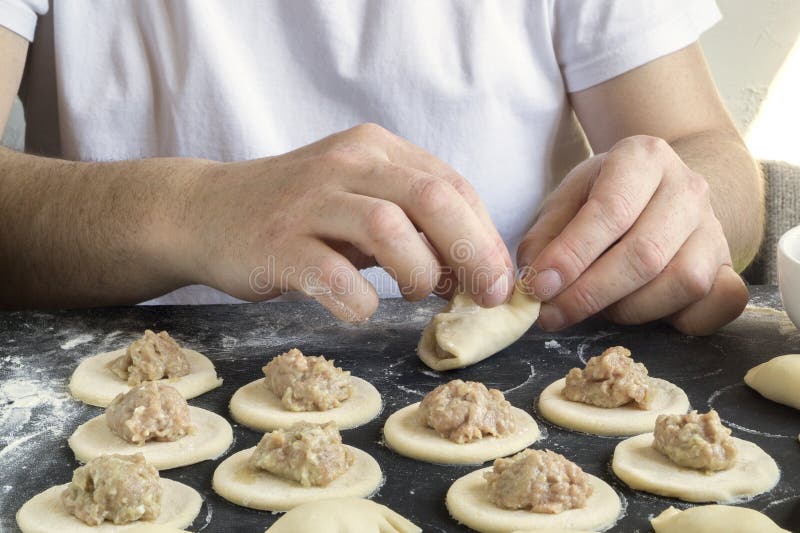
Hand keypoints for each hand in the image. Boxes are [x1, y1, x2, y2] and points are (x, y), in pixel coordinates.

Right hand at [181, 123, 512, 321]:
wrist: (205, 211)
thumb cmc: (297, 214)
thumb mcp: (359, 199)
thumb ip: (413, 223)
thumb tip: (474, 271)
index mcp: (375, 149)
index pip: (452, 186)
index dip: (486, 236)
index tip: (499, 278)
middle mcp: (345, 164)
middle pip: (433, 199)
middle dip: (473, 252)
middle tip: (488, 295)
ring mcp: (308, 202)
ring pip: (389, 228)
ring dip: (419, 272)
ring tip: (417, 294)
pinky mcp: (276, 244)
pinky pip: (332, 275)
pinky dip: (359, 301)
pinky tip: (361, 308)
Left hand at [518, 135, 747, 334]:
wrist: (662, 193)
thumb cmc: (605, 198)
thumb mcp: (567, 200)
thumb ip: (545, 236)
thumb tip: (535, 281)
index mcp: (643, 158)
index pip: (610, 210)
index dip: (572, 255)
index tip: (540, 286)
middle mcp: (688, 188)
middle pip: (645, 253)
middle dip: (590, 293)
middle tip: (551, 313)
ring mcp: (715, 228)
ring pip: (682, 282)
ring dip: (628, 309)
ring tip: (594, 307)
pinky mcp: (730, 266)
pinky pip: (718, 304)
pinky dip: (680, 320)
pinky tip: (643, 313)